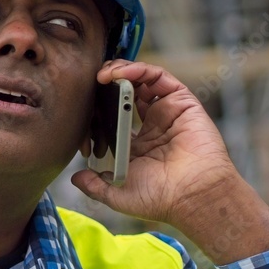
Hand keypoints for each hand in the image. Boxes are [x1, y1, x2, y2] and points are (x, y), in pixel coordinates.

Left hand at [71, 60, 268, 263]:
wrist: (192, 197)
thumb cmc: (160, 199)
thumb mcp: (117, 194)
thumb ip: (95, 185)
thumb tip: (75, 177)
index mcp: (137, 144)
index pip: (112, 117)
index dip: (96, 110)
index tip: (81, 113)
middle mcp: (153, 126)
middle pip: (126, 94)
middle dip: (107, 85)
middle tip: (90, 83)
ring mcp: (167, 112)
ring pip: (142, 80)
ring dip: (120, 72)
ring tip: (103, 75)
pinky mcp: (182, 103)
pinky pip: (159, 77)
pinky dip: (139, 70)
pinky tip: (120, 73)